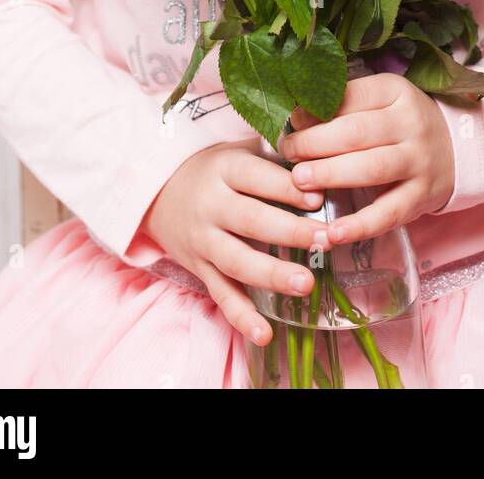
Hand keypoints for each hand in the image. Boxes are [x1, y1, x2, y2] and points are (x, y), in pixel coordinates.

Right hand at [142, 138, 327, 347]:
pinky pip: (222, 295)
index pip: (257, 177)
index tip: (318, 198)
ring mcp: (204, 241)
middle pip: (251, 220)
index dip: (287, 188)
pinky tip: (265, 333)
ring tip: (306, 284)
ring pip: (237, 262)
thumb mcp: (238, 151)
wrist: (158, 192)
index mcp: (225, 169)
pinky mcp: (200, 270)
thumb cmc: (215, 170)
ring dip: (272, 275)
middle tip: (326, 240)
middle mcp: (211, 206)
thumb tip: (321, 157)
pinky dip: (241, 317)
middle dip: (290, 232)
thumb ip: (276, 155)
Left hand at [281, 73, 454, 243]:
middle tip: (288, 151)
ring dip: (332, 174)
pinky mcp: (421, 197)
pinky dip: (360, 225)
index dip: (318, 110)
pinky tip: (333, 232)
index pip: (353, 96)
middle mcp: (410, 124)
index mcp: (395, 92)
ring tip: (300, 180)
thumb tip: (295, 117)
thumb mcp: (378, 101)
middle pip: (357, 132)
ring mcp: (418, 161)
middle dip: (316, 143)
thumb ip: (343, 105)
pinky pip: (388, 213)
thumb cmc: (399, 122)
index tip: (291, 121)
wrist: (454, 148)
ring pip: (372, 168)